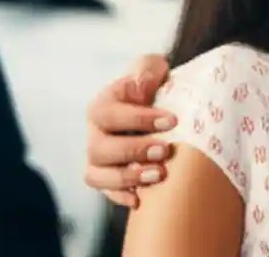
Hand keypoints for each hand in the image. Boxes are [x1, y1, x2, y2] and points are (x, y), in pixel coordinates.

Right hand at [84, 54, 178, 207]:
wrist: (157, 106)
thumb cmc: (154, 86)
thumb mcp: (152, 68)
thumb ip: (146, 70)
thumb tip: (140, 86)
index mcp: (103, 104)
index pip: (110, 113)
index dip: (139, 119)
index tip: (173, 120)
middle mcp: (95, 132)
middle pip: (100, 147)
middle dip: (134, 150)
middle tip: (165, 150)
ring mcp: (98, 157)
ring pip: (97, 173)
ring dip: (127, 177)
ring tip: (159, 174)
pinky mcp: (106, 177)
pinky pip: (103, 191)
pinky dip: (119, 196)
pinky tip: (140, 199)